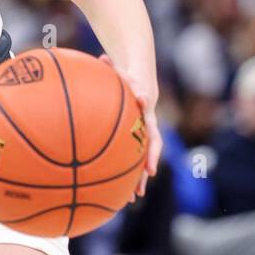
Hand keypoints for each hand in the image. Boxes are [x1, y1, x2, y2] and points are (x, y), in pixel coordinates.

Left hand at [98, 53, 160, 197]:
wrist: (140, 85)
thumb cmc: (125, 77)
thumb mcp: (120, 71)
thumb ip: (112, 67)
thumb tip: (102, 57)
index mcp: (143, 109)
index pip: (148, 118)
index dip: (148, 132)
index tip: (147, 146)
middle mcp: (147, 125)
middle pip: (151, 145)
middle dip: (148, 161)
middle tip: (146, 178)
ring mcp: (143, 136)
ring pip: (143, 158)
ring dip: (139, 177)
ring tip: (134, 196)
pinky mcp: (136, 143)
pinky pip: (131, 162)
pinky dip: (127, 177)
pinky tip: (118, 193)